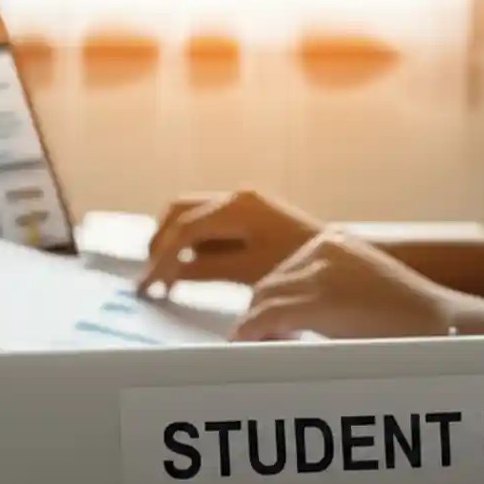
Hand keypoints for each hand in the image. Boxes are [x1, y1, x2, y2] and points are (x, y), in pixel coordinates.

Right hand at [138, 190, 321, 295]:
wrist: (337, 255)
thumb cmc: (300, 263)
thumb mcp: (249, 272)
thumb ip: (206, 270)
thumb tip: (170, 272)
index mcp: (237, 206)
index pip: (183, 230)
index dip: (160, 260)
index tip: (147, 286)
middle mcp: (237, 197)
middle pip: (179, 212)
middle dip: (160, 244)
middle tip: (150, 277)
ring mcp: (244, 202)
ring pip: (191, 215)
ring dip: (175, 243)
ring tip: (169, 277)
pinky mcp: (250, 214)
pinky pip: (210, 224)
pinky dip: (195, 244)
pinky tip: (194, 269)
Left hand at [230, 229, 456, 340]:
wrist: (447, 332)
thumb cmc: (409, 325)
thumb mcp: (362, 294)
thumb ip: (326, 297)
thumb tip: (280, 322)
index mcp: (334, 243)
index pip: (283, 273)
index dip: (269, 306)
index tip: (267, 333)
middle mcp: (325, 249)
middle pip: (269, 284)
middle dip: (258, 317)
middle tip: (259, 348)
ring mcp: (322, 273)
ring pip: (263, 299)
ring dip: (255, 327)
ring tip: (258, 354)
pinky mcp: (320, 301)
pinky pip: (267, 317)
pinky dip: (250, 334)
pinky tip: (248, 350)